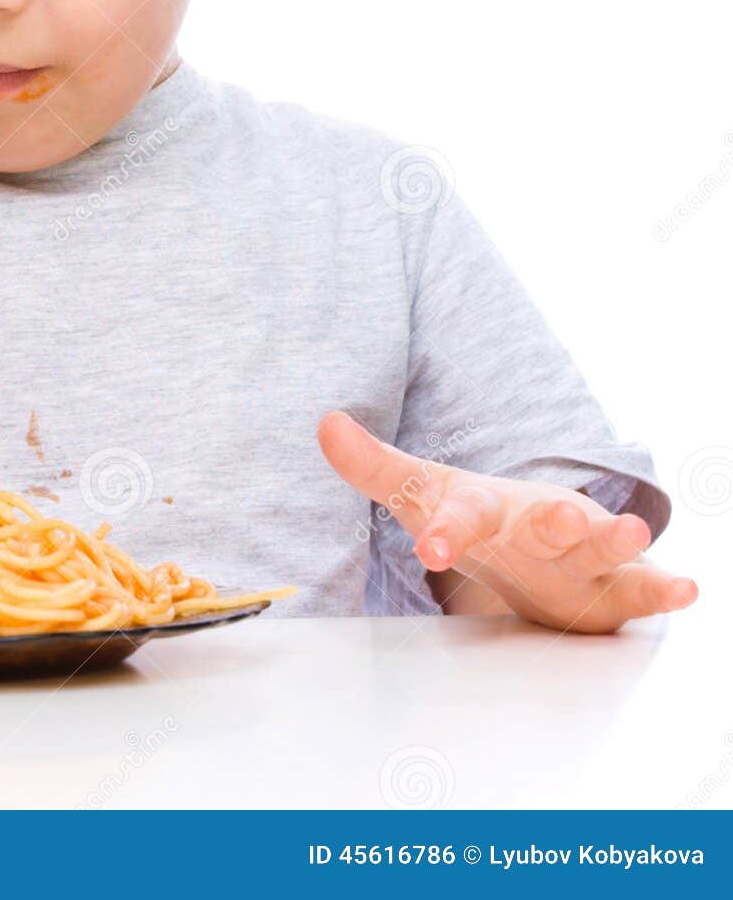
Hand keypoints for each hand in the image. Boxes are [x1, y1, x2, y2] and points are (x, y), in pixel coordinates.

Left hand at [317, 410, 697, 633]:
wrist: (540, 540)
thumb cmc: (478, 520)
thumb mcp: (426, 497)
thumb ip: (373, 467)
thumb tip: (323, 421)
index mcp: (489, 508)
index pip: (464, 515)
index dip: (448, 531)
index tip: (432, 548)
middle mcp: (538, 524)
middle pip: (544, 522)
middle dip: (551, 520)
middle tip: (559, 515)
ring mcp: (578, 554)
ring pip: (597, 548)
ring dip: (612, 539)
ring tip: (629, 530)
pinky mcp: (612, 586)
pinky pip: (640, 588)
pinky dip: (663, 589)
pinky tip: (687, 589)